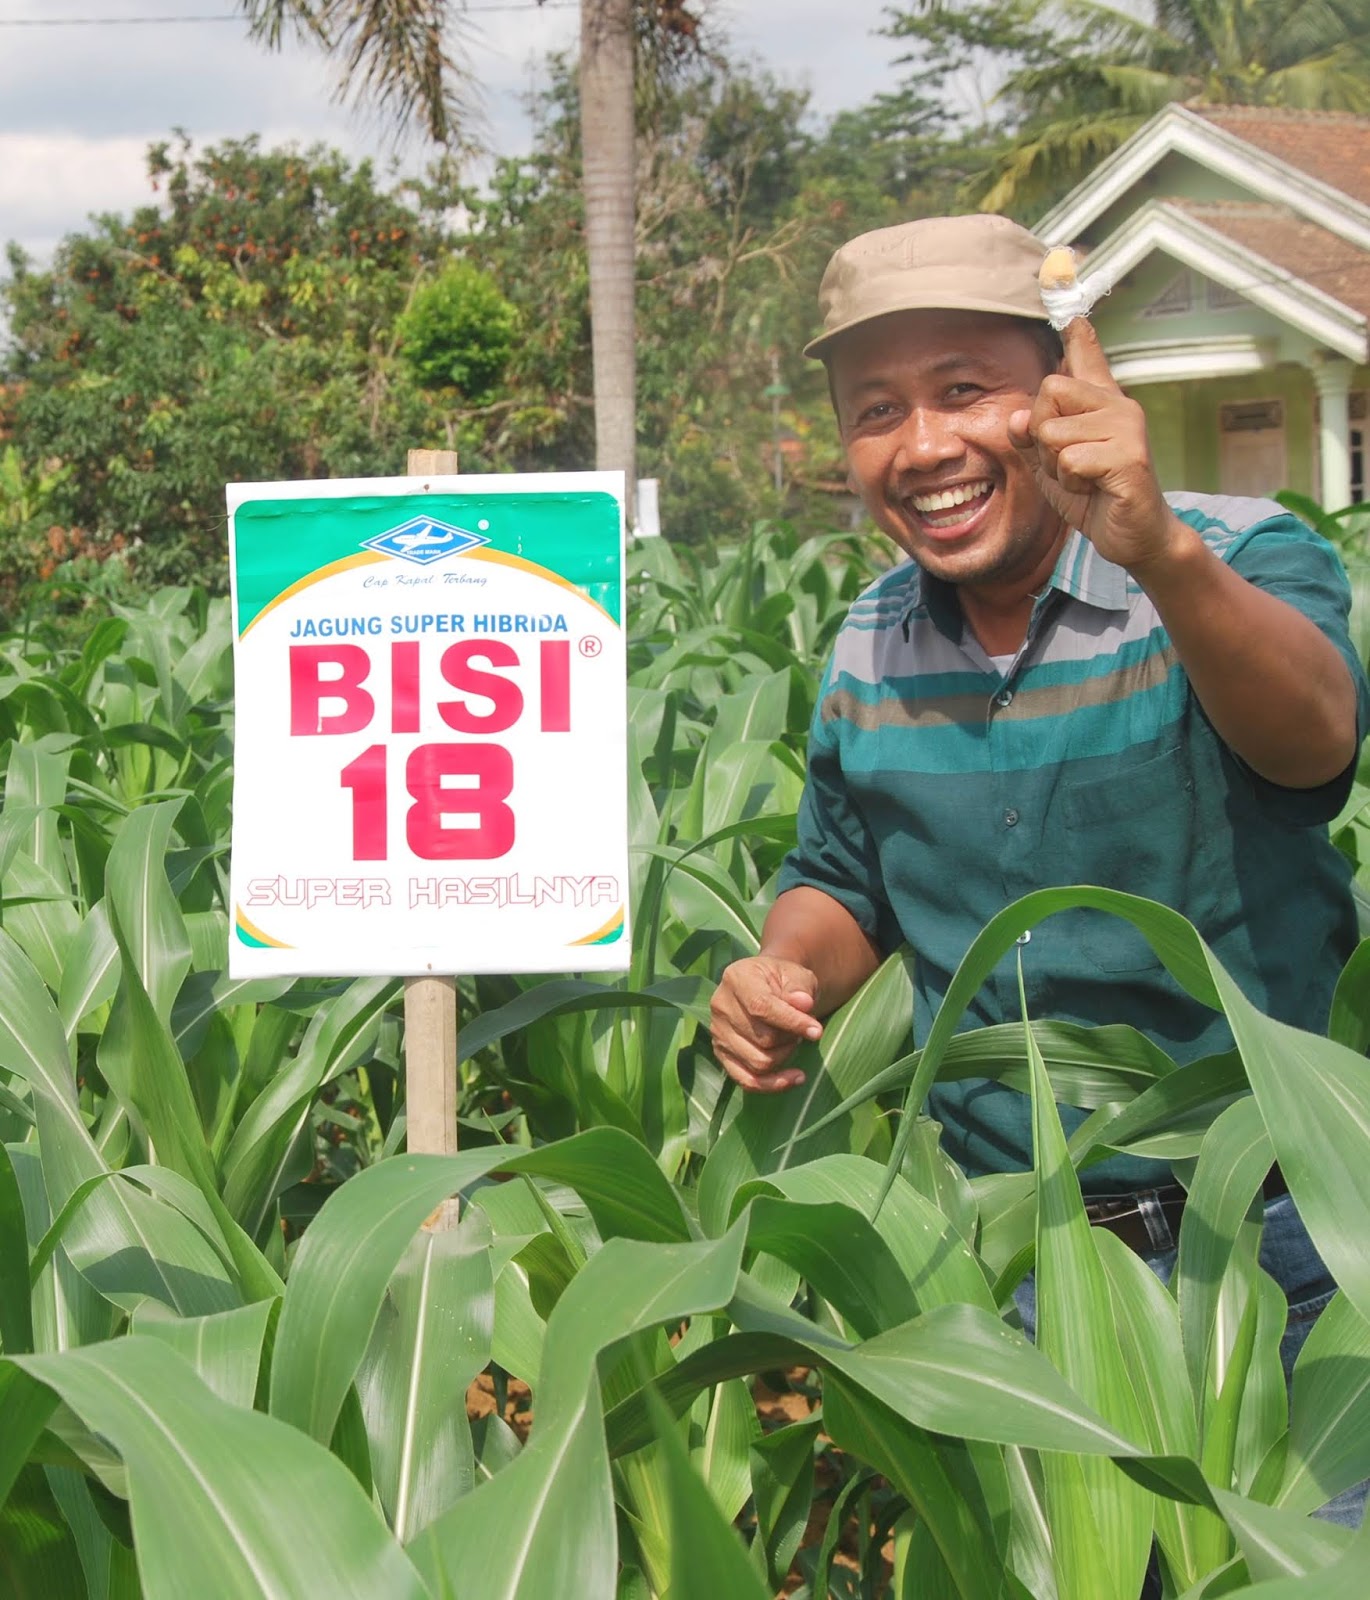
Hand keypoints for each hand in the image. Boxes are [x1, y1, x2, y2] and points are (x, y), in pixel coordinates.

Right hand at [710, 955, 822, 1093]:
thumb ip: (800, 988)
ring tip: (793, 1040)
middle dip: (791, 1038)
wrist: (769, 988)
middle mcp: (721, 1006)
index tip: (817, 1031)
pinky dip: (774, 1084)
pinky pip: (747, 1080)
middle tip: (803, 1027)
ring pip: (758, 1062)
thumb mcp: (798, 975)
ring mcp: (718, 1033)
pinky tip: (796, 1077)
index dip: (791, 1022)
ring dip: (785, 1056)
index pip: (761, 1007)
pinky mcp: (722, 1055)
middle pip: (763, 1038)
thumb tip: (803, 1004)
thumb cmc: (785, 982)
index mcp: (736, 978)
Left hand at [1008, 318, 1182, 573]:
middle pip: (1050, 390)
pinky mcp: (1129, 456)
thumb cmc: (1095, 497)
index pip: (1086, 358)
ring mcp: (1127, 428)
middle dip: (1043, 433)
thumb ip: (1032, 438)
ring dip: (1057, 466)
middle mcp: (1118, 405)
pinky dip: (1072, 482)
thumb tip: (1017, 416)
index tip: (1071, 306)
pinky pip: (1070, 460)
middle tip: (1068, 462)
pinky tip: (1095, 489)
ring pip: (1054, 432)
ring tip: (1084, 478)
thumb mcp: (1052, 466)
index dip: (1078, 335)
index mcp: (1100, 403)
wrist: (1133, 536)